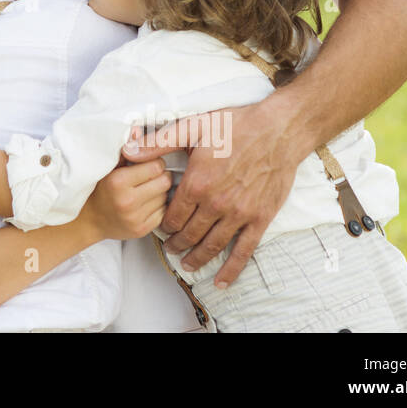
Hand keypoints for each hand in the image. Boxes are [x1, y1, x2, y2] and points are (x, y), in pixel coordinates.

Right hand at [78, 158, 171, 241]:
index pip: (155, 166)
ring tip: (147, 189)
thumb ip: (125, 149)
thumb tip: (139, 129)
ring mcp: (135, 218)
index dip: (155, 162)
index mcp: (118, 182)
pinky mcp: (142, 230)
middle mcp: (127, 201)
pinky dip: (159, 206)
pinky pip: (164, 212)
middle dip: (161, 176)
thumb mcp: (108, 166)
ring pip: (166, 197)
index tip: (149, 163)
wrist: (90, 220)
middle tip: (151, 176)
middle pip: (164, 181)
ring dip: (160, 191)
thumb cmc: (99, 189)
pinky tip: (147, 202)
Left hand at [123, 101, 301, 286]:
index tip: (160, 227)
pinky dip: (232, 269)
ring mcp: (239, 214)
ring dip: (197, 258)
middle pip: (190, 234)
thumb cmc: (235, 126)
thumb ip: (159, 143)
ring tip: (187, 265)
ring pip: (212, 245)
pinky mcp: (260, 219)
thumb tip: (128, 151)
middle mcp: (216, 204)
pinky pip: (244, 250)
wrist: (278, 130)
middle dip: (177, 244)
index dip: (163, 225)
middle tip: (170, 249)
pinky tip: (222, 282)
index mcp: (197, 183)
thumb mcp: (192, 127)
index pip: (172, 215)